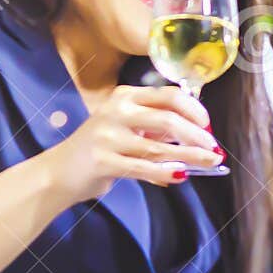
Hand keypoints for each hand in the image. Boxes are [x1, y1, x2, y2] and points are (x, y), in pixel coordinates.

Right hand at [39, 85, 221, 203]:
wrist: (59, 172)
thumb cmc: (99, 148)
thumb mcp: (126, 127)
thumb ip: (155, 127)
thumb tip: (198, 138)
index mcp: (124, 96)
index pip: (169, 96)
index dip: (195, 110)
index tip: (207, 125)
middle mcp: (115, 111)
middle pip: (168, 119)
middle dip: (197, 135)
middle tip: (214, 148)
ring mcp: (107, 136)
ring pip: (160, 146)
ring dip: (190, 156)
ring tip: (209, 161)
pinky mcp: (103, 161)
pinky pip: (144, 168)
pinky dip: (167, 173)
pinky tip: (181, 176)